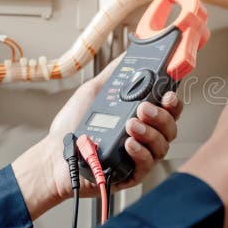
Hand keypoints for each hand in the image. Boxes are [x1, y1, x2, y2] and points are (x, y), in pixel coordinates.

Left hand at [12, 57, 182, 219]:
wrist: (55, 154)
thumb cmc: (73, 126)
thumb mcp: (94, 91)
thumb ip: (115, 73)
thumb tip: (129, 54)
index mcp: (142, 116)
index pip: (168, 108)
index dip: (173, 101)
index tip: (167, 94)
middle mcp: (145, 135)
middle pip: (170, 126)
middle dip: (161, 115)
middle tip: (142, 108)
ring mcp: (141, 155)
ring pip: (163, 144)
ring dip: (150, 132)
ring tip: (130, 124)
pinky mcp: (132, 174)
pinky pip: (148, 163)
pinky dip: (141, 152)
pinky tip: (129, 143)